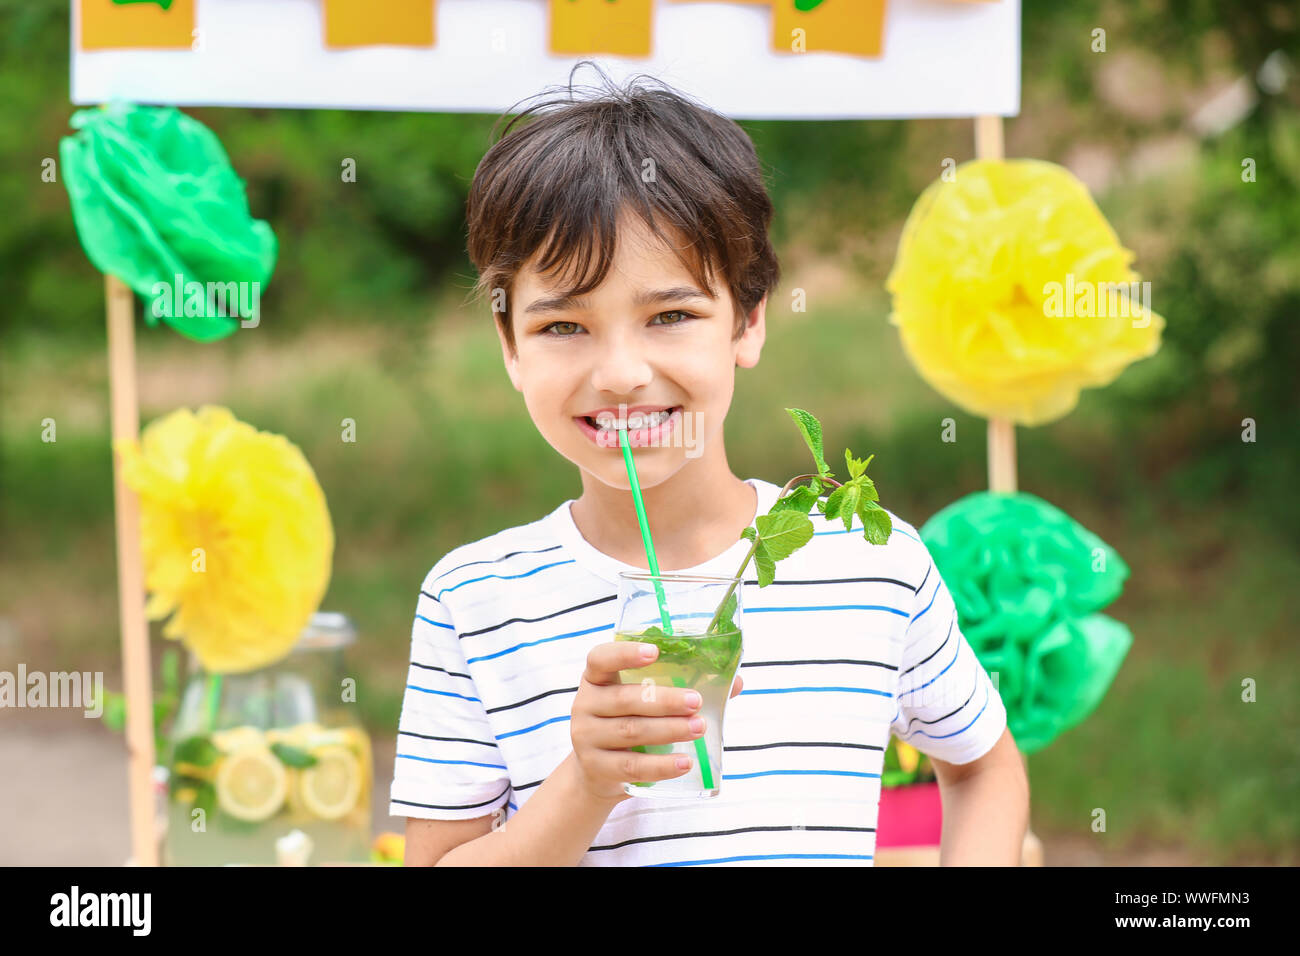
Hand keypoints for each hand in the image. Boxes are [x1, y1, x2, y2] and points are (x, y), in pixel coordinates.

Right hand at [570, 640, 742, 802]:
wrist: (597, 772)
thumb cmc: (629, 723)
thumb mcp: (643, 702)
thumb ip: (681, 687)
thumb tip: (735, 682)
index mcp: (596, 679)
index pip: (601, 658)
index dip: (625, 653)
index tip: (655, 651)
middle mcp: (585, 704)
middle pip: (625, 699)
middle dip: (664, 700)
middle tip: (695, 701)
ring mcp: (586, 737)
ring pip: (631, 731)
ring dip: (669, 729)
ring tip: (700, 728)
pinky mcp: (596, 767)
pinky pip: (632, 766)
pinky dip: (661, 765)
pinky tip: (685, 761)